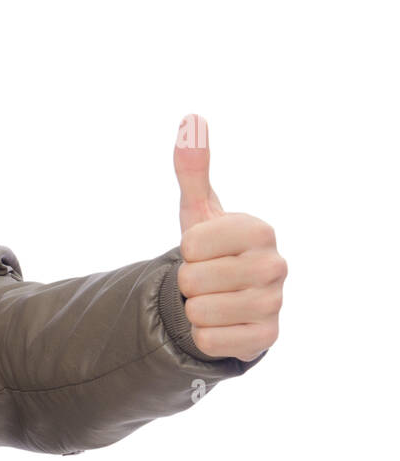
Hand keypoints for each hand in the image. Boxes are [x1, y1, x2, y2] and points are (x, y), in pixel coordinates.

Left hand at [173, 114, 286, 362]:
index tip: (202, 250)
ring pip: (199, 312)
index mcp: (259, 230)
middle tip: (205, 278)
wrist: (226, 298)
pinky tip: (220, 323)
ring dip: (193, 309)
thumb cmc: (211, 249)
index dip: (186, 251)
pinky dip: (202, 336)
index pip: (193, 244)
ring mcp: (274, 304)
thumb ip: (192, 167)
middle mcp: (275, 265)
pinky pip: (208, 341)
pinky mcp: (265, 339)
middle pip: (193, 280)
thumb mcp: (198, 210)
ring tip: (211, 299)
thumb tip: (191, 119)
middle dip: (186, 282)